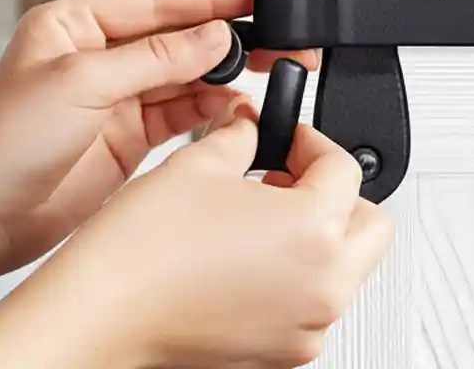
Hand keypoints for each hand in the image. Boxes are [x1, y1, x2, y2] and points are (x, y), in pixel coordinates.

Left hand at [0, 0, 317, 273]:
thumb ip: (155, 57)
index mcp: (74, 24)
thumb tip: (212, 36)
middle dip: (227, 36)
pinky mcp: (125, 141)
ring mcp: (112, 100)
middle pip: (177, 36)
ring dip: (224, 75)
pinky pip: (179, 116)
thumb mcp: (81, 83)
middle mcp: (95, 58)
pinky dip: (210, 111)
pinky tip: (235, 107)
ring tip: (269, 72)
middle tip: (277, 36)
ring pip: (184, 77)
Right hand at [0, 110, 394, 367]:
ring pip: (346, 270)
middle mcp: (323, 286)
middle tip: (288, 177)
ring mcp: (306, 326)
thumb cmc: (142, 251)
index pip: (344, 168)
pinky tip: (245, 259)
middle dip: (336, 195)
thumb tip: (253, 127)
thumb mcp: (199, 163)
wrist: (103, 312)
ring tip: (259, 219)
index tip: (286, 139)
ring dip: (319, 239)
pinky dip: (295, 278)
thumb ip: (243, 135)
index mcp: (314, 231)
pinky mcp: (283, 353)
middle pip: (370, 226)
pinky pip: (313, 305)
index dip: (310, 142)